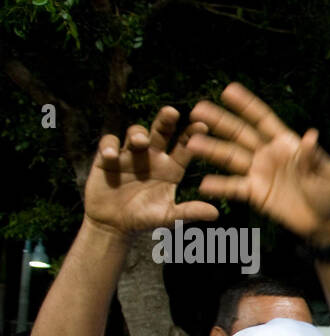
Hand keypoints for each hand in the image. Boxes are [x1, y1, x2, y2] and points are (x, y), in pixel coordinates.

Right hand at [82, 106, 218, 236]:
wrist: (114, 223)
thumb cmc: (144, 218)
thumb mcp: (168, 217)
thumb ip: (189, 212)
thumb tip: (215, 213)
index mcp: (172, 168)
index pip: (184, 147)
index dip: (191, 136)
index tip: (202, 126)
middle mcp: (153, 156)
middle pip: (161, 132)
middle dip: (166, 121)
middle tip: (172, 112)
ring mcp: (130, 154)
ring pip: (136, 134)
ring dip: (138, 134)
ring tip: (141, 142)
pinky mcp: (108, 157)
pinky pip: (109, 144)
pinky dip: (110, 146)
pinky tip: (112, 155)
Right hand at [188, 83, 329, 243]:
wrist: (325, 221)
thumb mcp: (326, 173)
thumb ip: (313, 156)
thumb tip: (311, 135)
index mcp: (286, 143)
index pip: (263, 120)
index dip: (246, 105)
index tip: (228, 90)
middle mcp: (268, 154)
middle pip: (240, 134)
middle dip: (219, 122)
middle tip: (197, 110)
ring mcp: (259, 173)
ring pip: (232, 158)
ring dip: (212, 151)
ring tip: (191, 144)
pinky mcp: (255, 193)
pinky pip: (235, 188)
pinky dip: (220, 187)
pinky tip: (204, 185)